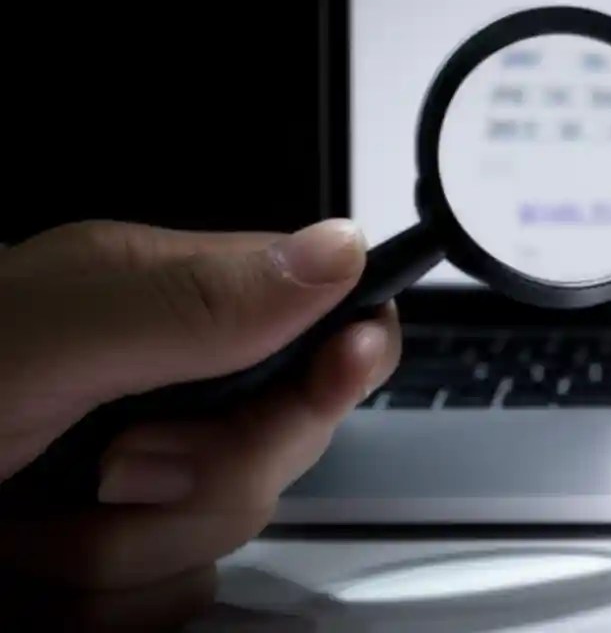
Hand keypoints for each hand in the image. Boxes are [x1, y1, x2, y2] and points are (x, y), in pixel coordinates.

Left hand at [0, 219, 400, 589]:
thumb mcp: (49, 339)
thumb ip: (195, 302)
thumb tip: (343, 248)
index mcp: (163, 304)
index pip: (318, 318)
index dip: (342, 355)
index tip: (344, 371)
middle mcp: (167, 385)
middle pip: (284, 442)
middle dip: (208, 478)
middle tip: (113, 473)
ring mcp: (143, 474)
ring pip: (231, 532)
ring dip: (130, 555)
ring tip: (28, 530)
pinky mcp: (119, 553)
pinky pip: (178, 595)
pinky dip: (106, 603)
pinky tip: (31, 572)